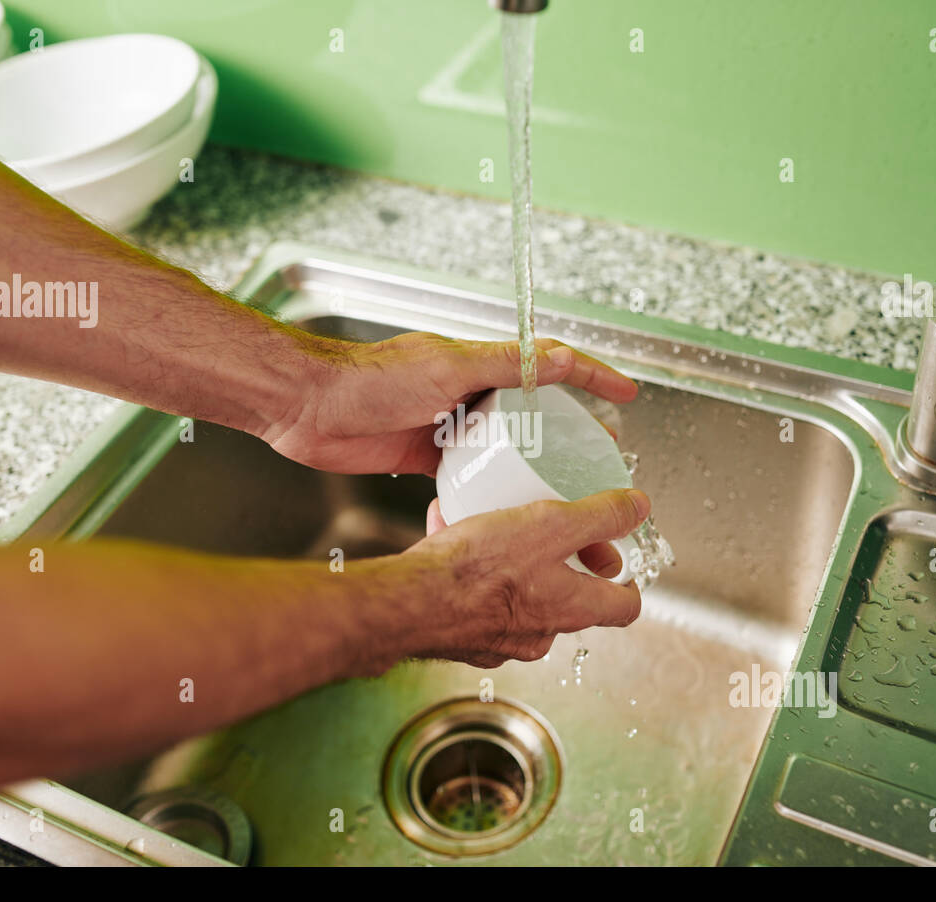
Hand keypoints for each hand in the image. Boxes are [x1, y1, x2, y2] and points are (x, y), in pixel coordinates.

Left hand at [260, 331, 637, 474]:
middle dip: (573, 443)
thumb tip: (562, 357)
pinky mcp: (426, 457)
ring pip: (506, 452)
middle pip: (535, 417)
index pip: (549, 367)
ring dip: (535, 474)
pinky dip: (489, 491)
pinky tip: (505, 512)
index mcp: (479, 365)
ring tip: (564, 502)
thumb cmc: (369, 379)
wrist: (308, 408)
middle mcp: (469, 394)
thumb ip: (506, 364)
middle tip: (604, 469)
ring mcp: (449, 427)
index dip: (592, 379)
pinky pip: (470, 477)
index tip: (627, 396)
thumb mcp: (448, 367)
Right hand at [391, 488, 650, 667]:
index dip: (628, 581)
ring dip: (514, 562)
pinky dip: (472, 569)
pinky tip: (451, 532)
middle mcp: (540, 633)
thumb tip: (638, 507)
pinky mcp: (462, 636)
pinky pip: (477, 598)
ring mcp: (500, 640)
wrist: (409, 604)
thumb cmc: (477, 570)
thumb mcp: (550, 525)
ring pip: (520, 596)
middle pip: (570, 600)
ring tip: (493, 523)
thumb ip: (598, 516)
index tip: (618, 559)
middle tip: (552, 529)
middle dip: (564, 562)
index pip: (625, 607)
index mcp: (571, 609)